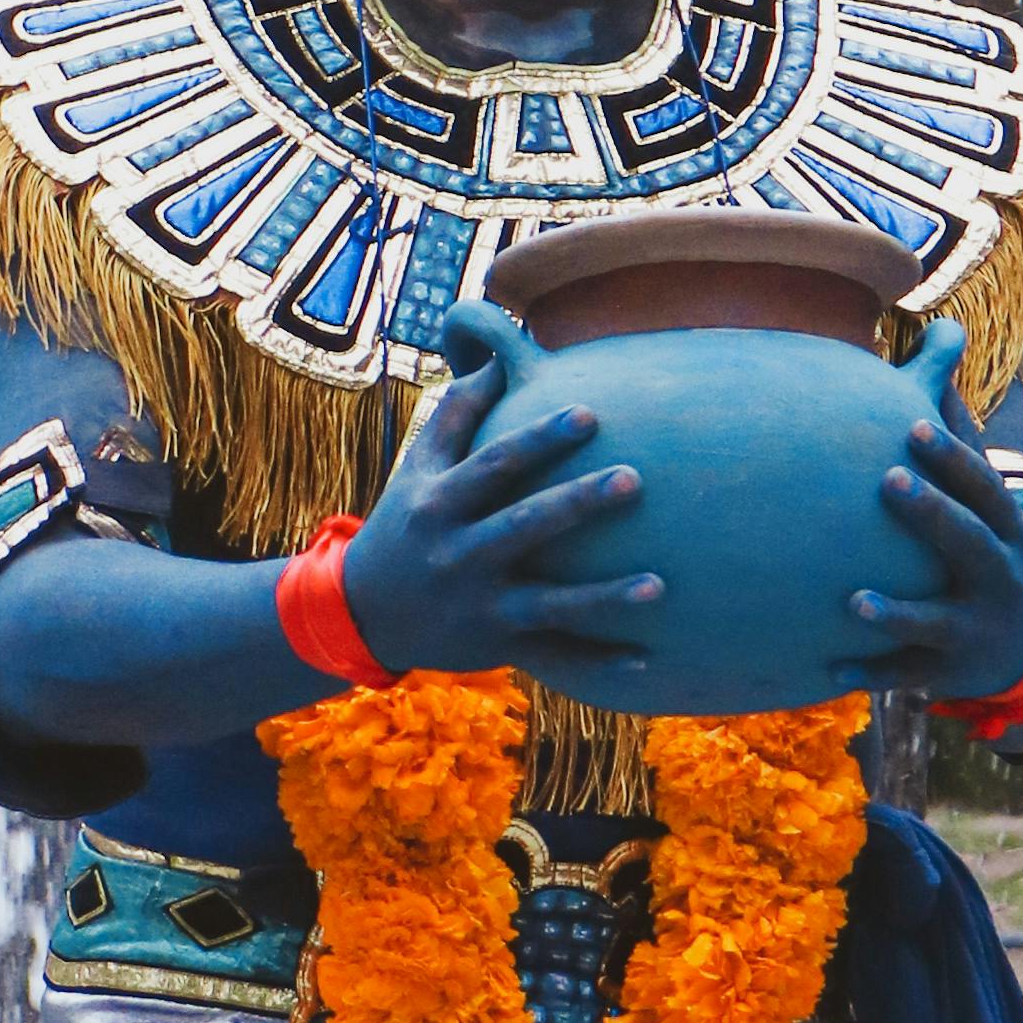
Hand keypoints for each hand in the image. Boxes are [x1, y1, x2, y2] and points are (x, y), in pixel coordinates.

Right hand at [339, 321, 665, 680]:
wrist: (364, 614)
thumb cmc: (405, 524)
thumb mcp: (417, 469)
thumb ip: (456, 414)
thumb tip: (495, 358)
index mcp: (441, 505)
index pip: (494, 466)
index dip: (539, 439)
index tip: (589, 414)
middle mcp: (459, 554)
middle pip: (523, 526)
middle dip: (577, 505)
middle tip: (634, 480)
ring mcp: (481, 606)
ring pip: (549, 604)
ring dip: (604, 598)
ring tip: (658, 586)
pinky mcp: (499, 647)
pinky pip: (554, 659)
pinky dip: (598, 664)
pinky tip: (647, 661)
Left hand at [830, 381, 1022, 703]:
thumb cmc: (985, 544)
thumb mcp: (985, 494)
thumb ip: (958, 422)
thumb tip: (943, 329)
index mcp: (1005, 525)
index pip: (983, 484)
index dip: (954, 455)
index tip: (913, 424)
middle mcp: (999, 574)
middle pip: (971, 541)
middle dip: (933, 513)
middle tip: (887, 481)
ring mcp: (975, 627)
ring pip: (938, 620)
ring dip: (898, 611)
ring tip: (853, 600)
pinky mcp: (949, 670)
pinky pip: (909, 674)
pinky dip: (873, 673)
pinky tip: (829, 669)